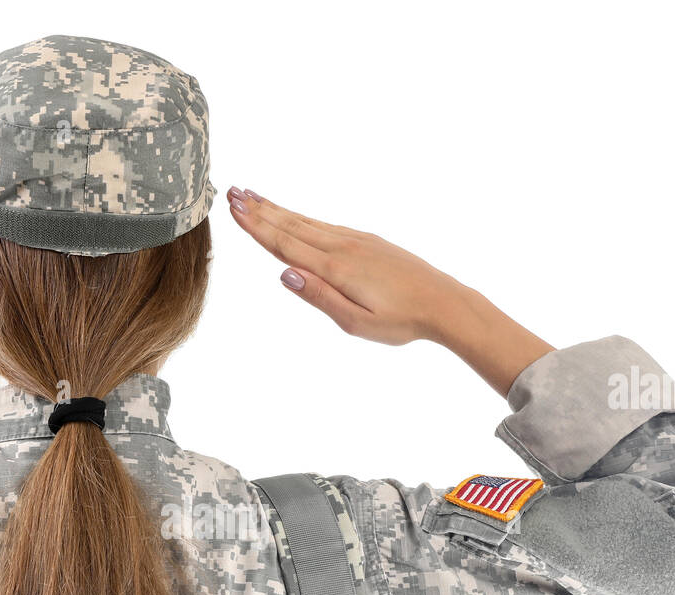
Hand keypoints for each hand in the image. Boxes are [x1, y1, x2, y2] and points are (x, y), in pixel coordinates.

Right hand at [227, 187, 552, 394]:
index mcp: (335, 268)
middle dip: (260, 209)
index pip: (285, 244)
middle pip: (292, 225)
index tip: (233, 208)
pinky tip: (294, 216)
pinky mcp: (366, 241)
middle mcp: (342, 247)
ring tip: (253, 196)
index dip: (257, 226)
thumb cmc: (400, 320)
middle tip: (231, 192)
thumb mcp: (356, 322)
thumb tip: (284, 273)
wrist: (443, 302)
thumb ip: (319, 297)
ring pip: (307, 222)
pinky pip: (323, 225)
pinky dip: (301, 217)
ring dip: (278, 209)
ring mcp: (355, 240)